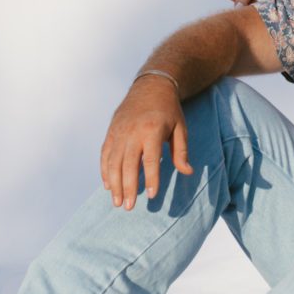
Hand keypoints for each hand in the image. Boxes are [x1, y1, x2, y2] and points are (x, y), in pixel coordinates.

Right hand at [99, 78, 190, 210]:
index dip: (151, 179)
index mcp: (152, 130)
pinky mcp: (111, 132)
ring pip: (113, 162)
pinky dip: (105, 171)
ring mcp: (119, 132)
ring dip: (114, 184)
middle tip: (129, 207)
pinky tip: (108, 185)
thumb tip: (188, 172)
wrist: (151, 85)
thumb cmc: (169, 110)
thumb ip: (181, 151)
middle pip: (128, 164)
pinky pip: (105, 154)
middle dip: (128, 187)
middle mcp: (133, 132)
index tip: (151, 196)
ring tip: (117, 202)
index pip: (150, 160)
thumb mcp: (180, 128)